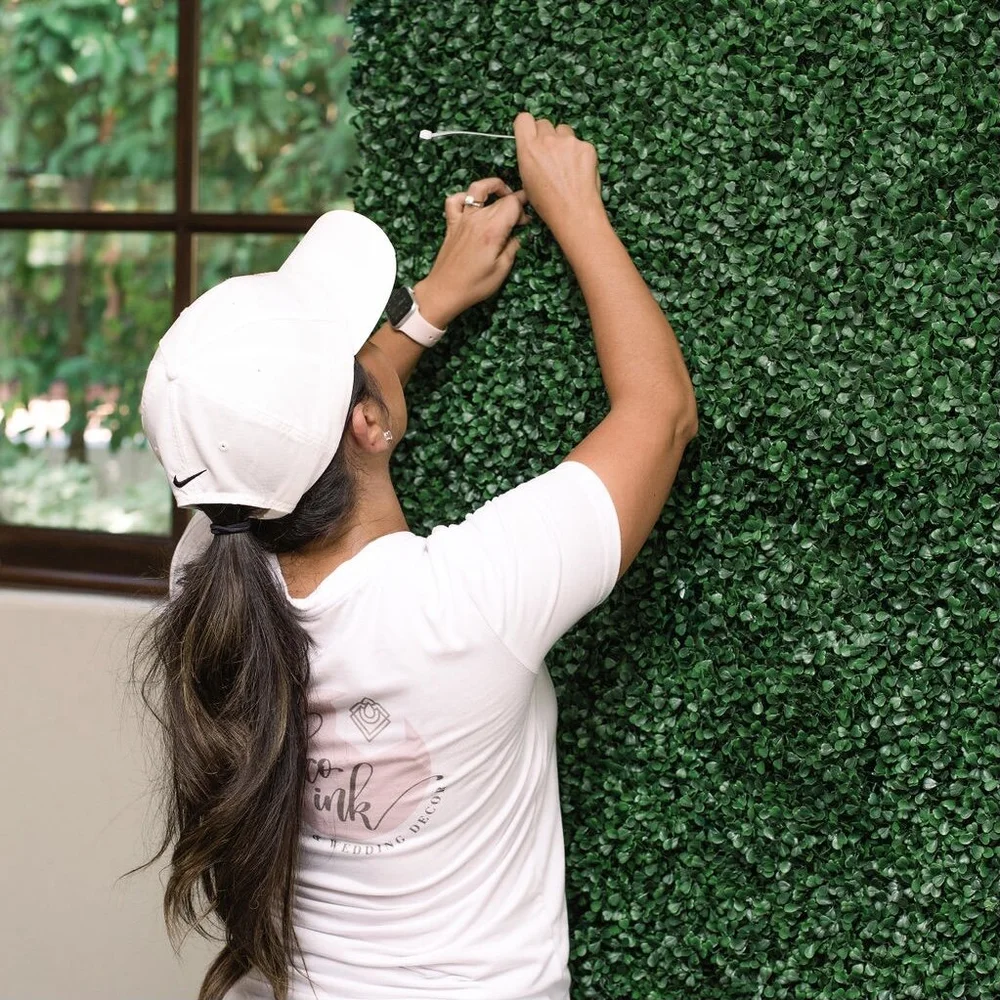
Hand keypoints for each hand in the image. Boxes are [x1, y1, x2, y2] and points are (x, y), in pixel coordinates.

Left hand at [419, 176, 530, 321]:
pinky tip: (473, 205)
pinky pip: (455, 200)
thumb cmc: (475, 285)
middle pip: (501, 197)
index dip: (524, 209)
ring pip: (477, 188)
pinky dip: (464, 197)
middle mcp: (477, 219)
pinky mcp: (452, 224)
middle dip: (514, 202)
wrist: (445, 291)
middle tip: (519, 220)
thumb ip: (513, 247)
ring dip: (492, 186)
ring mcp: (462, 219)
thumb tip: (519, 234)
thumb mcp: (502, 270)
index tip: (526, 223)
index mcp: (492, 230)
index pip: (513, 203)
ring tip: (501, 195)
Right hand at [512, 111, 604, 235]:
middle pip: (544, 123)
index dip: (527, 125)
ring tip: (566, 164)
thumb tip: (534, 150)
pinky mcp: (586, 147)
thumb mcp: (527, 182)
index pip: (523, 119)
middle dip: (546, 135)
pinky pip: (580, 143)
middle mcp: (548, 140)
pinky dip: (579, 153)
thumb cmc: (549, 204)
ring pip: (564, 130)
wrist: (575, 213)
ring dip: (563, 142)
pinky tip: (579, 170)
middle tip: (550, 154)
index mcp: (528, 149)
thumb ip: (529, 158)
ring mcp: (569, 142)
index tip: (530, 133)